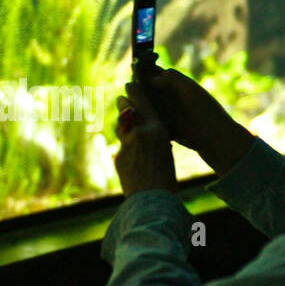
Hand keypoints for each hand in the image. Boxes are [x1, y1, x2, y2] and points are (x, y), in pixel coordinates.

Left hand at [113, 81, 177, 196]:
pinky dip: (126, 149)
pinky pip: (121, 147)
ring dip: (124, 126)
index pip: (143, 103)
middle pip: (126, 111)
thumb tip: (146, 131)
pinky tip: (132, 158)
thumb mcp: (166, 151)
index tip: (129, 84)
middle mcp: (139, 133)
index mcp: (156, 130)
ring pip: (121, 128)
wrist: (152, 200)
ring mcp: (125, 145)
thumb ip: (155, 138)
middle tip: (121, 99)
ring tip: (128, 127)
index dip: (135, 92)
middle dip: (123, 104)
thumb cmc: (166, 178)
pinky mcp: (118, 157)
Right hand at [142, 66, 253, 175]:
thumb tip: (151, 78)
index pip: (156, 74)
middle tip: (130, 89)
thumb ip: (171, 78)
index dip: (145, 70)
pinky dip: (144, 119)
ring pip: (147, 105)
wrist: (214, 136)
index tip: (134, 69)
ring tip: (131, 103)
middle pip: (148, 89)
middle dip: (139, 88)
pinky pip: (150, 121)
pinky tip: (136, 118)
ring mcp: (166, 113)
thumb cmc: (204, 109)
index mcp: (176, 85)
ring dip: (139, 104)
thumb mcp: (189, 88)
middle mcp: (170, 97)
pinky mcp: (164, 127)